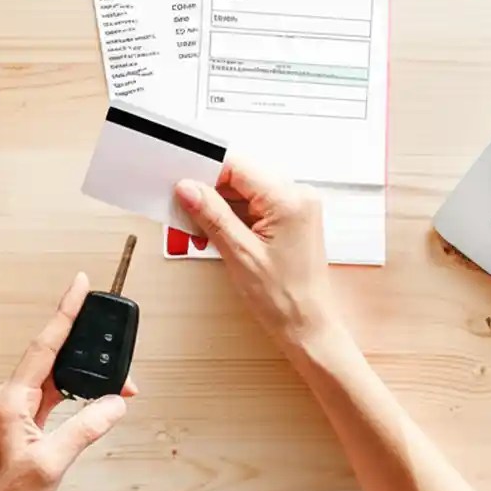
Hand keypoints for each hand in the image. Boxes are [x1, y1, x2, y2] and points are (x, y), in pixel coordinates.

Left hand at [0, 273, 137, 490]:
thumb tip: (114, 402)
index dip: (65, 312)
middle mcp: (8, 400)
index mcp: (9, 401)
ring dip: (88, 377)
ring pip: (58, 379)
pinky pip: (54, 396)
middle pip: (54, 358)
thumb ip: (87, 428)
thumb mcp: (52, 463)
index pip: (44, 346)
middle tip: (119, 346)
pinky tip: (96, 396)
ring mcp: (13, 411)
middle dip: (91, 351)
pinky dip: (79, 393)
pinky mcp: (21, 423)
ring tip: (119, 380)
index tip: (79, 285)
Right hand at [174, 158, 336, 350]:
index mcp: (289, 199)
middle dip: (211, 196)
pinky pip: (257, 207)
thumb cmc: (285, 298)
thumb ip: (212, 214)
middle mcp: (298, 196)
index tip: (182, 187)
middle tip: (187, 216)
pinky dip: (235, 219)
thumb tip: (189, 188)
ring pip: (246, 193)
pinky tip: (220, 237)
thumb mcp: (238, 253)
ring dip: (221, 210)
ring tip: (203, 234)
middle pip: (241, 178)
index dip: (206, 174)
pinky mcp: (292, 219)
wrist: (307, 325)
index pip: (238, 166)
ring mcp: (297, 207)